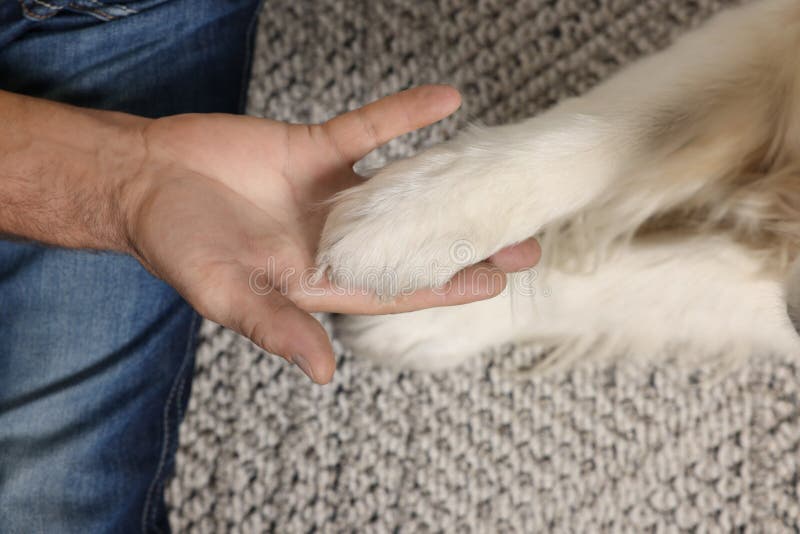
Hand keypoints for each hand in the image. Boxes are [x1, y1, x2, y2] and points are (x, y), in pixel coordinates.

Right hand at [125, 86, 539, 382]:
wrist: (143, 178)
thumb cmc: (176, 243)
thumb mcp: (222, 291)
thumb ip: (275, 326)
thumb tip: (324, 373)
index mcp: (317, 280)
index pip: (395, 287)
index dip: (446, 286)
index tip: (496, 282)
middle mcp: (333, 238)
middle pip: (412, 241)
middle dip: (466, 244)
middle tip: (526, 241)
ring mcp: (328, 192)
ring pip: (402, 188)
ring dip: (449, 185)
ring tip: (501, 186)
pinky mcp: (314, 148)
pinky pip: (368, 129)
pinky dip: (403, 114)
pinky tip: (447, 101)